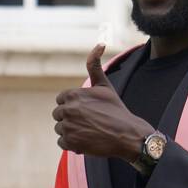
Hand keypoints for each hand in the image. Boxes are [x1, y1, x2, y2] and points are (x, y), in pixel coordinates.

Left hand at [52, 45, 153, 160]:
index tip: (87, 110)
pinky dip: (72, 143)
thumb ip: (95, 65)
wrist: (128, 135)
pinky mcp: (70, 143)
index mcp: (72, 95)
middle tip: (90, 122)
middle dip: (71, 118)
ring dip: (72, 131)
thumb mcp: (105, 86)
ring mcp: (68, 127)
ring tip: (90, 131)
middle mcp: (67, 110)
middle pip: (59, 115)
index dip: (74, 106)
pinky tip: (87, 140)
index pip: (61, 100)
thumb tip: (100, 43)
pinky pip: (62, 143)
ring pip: (60, 129)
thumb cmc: (116, 110)